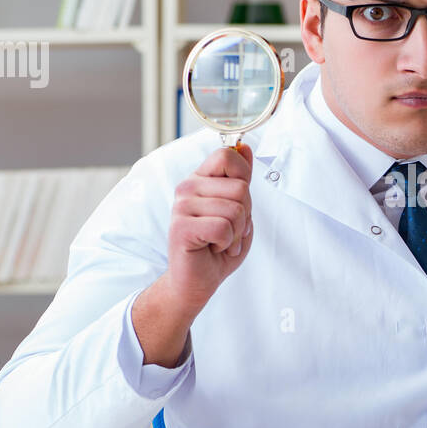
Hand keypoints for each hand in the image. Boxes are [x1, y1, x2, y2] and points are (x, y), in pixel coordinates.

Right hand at [164, 142, 254, 310]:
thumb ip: (241, 179)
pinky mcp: (180, 227)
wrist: (198, 281)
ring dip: (237, 232)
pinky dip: (227, 243)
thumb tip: (244, 147)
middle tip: (231, 230)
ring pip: (234, 210)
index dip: (244, 179)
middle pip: (240, 187)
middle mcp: (187, 187)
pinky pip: (223, 228)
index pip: (228, 155)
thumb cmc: (218, 246)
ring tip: (222, 241)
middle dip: (246, 215)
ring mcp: (181, 206)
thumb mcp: (239, 209)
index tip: (238, 202)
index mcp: (200, 179)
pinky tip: (213, 247)